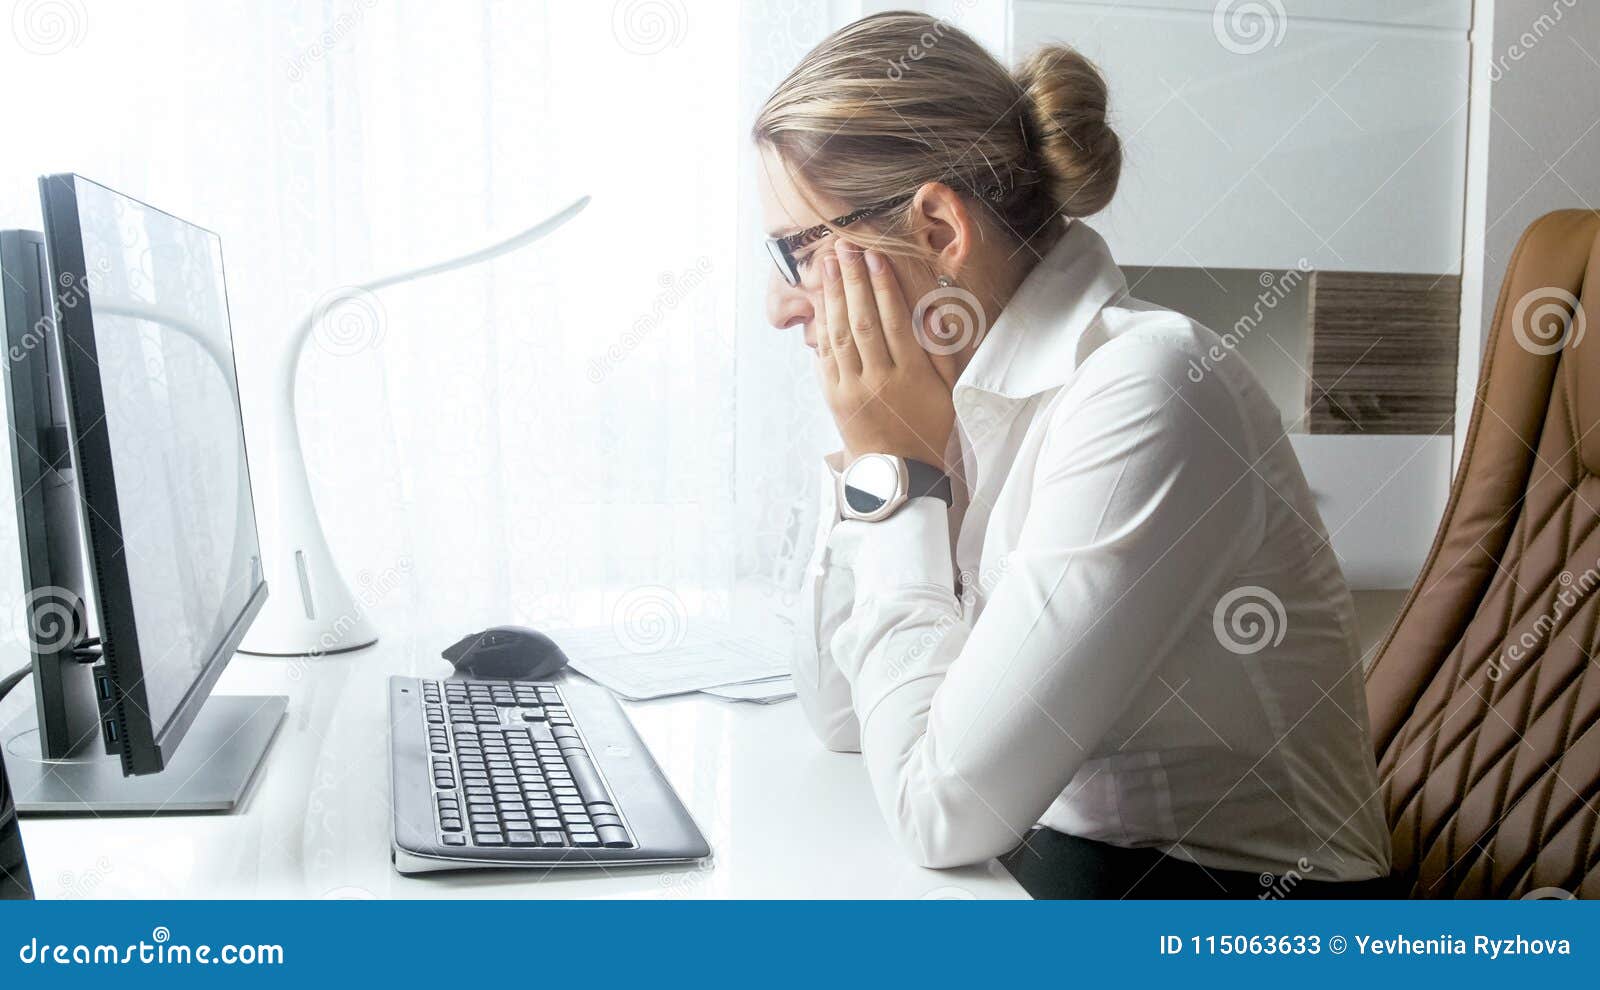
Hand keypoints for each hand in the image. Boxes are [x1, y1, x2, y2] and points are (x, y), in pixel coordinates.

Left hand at [816, 240, 955, 470]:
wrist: (897, 471)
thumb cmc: (928, 426)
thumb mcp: (949, 391)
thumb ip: (943, 352)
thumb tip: (933, 314)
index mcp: (910, 375)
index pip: (894, 320)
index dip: (883, 286)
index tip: (874, 257)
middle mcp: (878, 379)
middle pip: (862, 320)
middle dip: (852, 280)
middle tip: (844, 247)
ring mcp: (851, 388)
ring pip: (840, 334)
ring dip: (833, 296)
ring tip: (829, 264)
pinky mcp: (833, 396)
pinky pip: (826, 355)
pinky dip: (822, 325)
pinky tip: (821, 301)